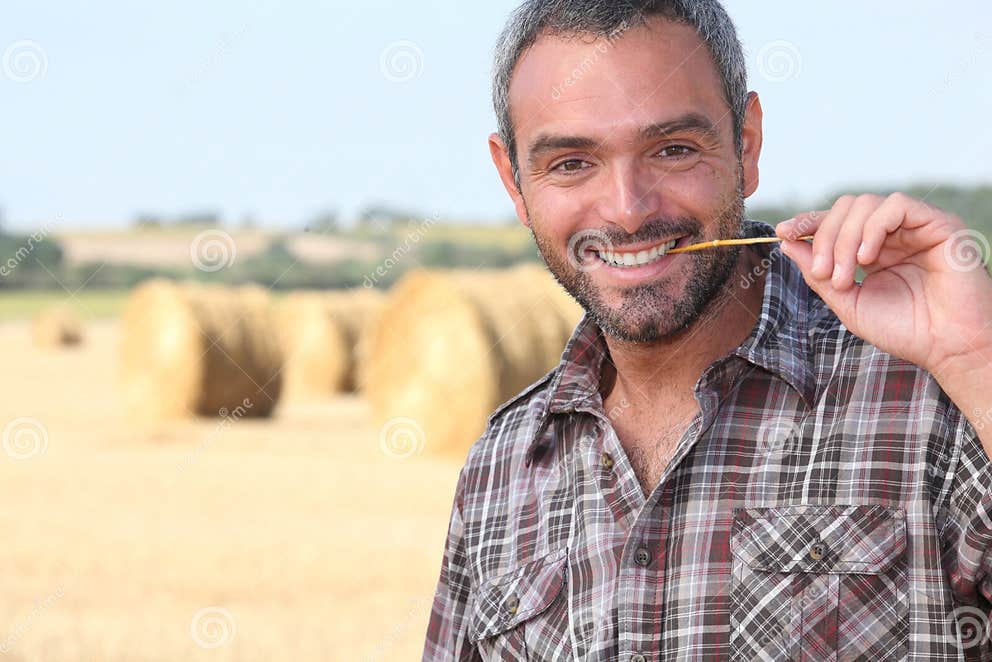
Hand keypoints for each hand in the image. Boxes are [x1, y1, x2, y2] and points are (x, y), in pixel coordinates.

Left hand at [775, 192, 991, 377]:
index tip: (785, 232)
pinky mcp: (939, 224)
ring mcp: (915, 227)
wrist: (948, 347)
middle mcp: (893, 234)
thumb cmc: (905, 330)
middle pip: (845, 208)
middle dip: (824, 237)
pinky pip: (896, 205)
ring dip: (844, 238)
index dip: (808, 222)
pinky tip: (868, 258)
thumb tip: (786, 242)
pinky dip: (872, 228)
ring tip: (845, 275)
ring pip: (866, 205)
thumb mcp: (848, 302)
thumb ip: (817, 274)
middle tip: (823, 274)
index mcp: (873, 249)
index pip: (836, 221)